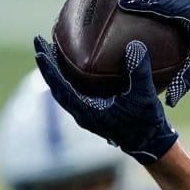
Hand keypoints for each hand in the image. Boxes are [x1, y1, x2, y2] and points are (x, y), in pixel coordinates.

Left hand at [34, 37, 178, 163]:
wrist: (151, 146)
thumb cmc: (146, 123)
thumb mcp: (144, 96)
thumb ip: (139, 71)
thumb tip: (134, 45)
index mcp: (86, 110)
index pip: (59, 84)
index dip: (48, 65)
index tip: (39, 45)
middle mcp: (82, 113)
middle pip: (56, 87)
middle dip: (48, 65)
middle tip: (41, 43)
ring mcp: (87, 116)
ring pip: (64, 92)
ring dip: (58, 73)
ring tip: (54, 54)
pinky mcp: (95, 116)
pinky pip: (74, 95)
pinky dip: (70, 81)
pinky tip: (76, 72)